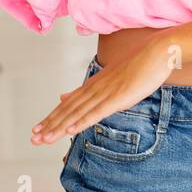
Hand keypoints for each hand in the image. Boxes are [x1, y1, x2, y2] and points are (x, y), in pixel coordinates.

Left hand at [30, 38, 176, 144]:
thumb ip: (92, 90)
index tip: (37, 130)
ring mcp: (106, 93)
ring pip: (78, 113)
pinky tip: (71, 130)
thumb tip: (70, 96)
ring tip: (44, 138)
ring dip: (61, 127)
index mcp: (93, 86)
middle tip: (33, 138)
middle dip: (50, 125)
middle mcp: (95, 89)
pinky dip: (83, 121)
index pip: (68, 105)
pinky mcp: (118, 97)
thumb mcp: (111, 80)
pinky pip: (98, 112)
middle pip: (68, 110)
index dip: (52, 118)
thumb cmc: (138, 67)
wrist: (157, 52)